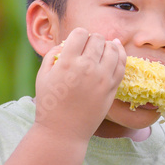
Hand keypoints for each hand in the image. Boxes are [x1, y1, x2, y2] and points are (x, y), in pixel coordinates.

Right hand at [34, 28, 126, 143]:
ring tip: (102, 49)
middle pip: (98, 39)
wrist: (63, 131)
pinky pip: (121, 65)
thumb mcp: (42, 76)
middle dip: (93, 39)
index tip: (77, 41)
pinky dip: (120, 55)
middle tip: (89, 47)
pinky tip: (116, 51)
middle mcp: (86, 68)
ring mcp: (102, 78)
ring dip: (108, 45)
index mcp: (67, 62)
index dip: (79, 35)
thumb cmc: (50, 104)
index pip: (80, 33)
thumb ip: (53, 55)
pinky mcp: (112, 88)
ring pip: (113, 49)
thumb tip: (67, 43)